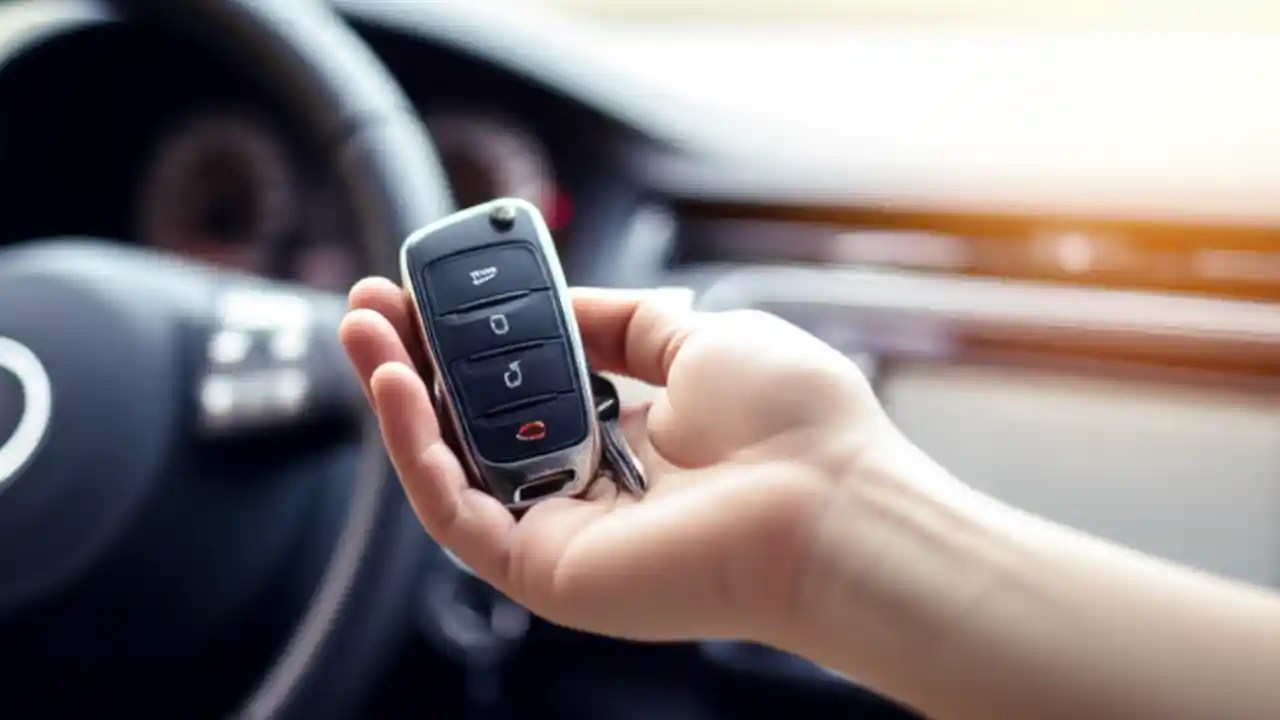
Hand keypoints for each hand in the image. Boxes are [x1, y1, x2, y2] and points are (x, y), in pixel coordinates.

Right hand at [339, 278, 889, 642]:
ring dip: (398, 394)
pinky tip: (396, 385)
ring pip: (453, 465)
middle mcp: (590, 483)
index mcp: (629, 430)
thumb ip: (622, 321)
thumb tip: (559, 299)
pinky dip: (415, 448)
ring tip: (363, 327)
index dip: (477, 336)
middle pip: (477, 421)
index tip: (439, 286)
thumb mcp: (697, 337)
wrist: (835, 502)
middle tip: (377, 302)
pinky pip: (455, 509)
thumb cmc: (796, 425)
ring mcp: (564, 527)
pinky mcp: (543, 568)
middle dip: (420, 359)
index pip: (527, 382)